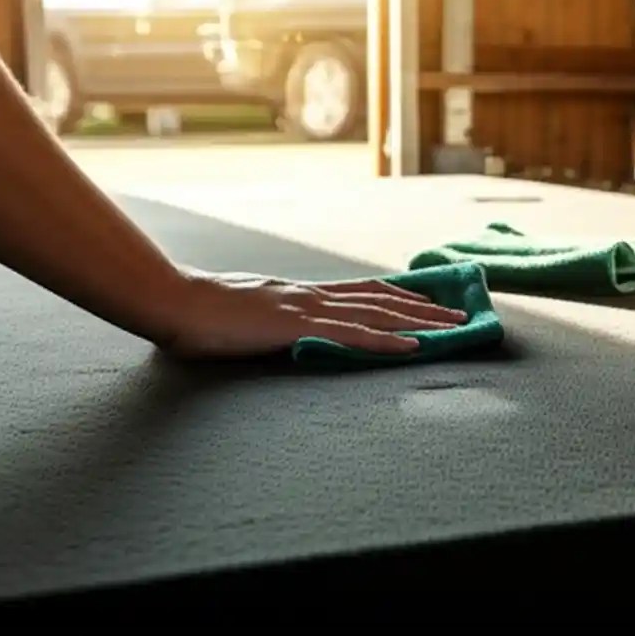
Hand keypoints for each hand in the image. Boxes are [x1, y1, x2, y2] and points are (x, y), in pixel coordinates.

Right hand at [162, 270, 467, 358]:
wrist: (174, 302)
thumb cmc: (197, 313)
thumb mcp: (241, 313)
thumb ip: (265, 319)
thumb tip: (273, 327)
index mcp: (297, 293)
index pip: (359, 290)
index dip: (396, 295)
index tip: (426, 299)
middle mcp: (310, 295)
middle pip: (380, 298)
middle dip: (423, 306)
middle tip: (460, 312)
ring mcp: (306, 308)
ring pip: (377, 312)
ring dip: (420, 319)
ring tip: (454, 327)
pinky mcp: (298, 328)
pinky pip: (353, 335)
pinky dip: (387, 339)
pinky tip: (414, 345)